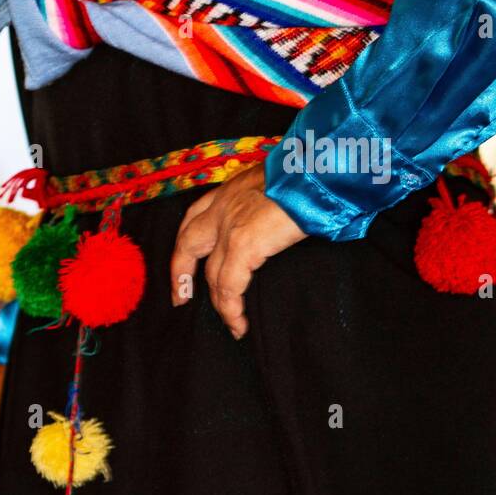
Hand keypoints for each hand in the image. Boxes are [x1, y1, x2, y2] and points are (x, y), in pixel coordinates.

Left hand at [170, 162, 305, 337]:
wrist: (314, 170)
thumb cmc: (308, 174)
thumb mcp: (279, 181)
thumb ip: (270, 201)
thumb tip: (281, 220)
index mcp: (231, 190)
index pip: (196, 215)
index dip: (187, 241)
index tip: (186, 262)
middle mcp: (223, 206)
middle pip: (188, 244)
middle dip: (181, 273)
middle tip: (181, 297)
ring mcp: (229, 226)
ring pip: (211, 273)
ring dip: (219, 303)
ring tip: (230, 324)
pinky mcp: (242, 244)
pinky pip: (229, 286)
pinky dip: (232, 309)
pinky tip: (239, 324)